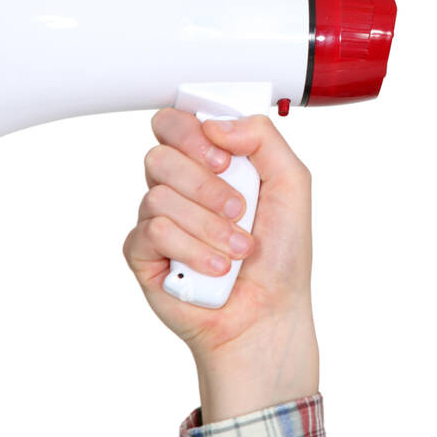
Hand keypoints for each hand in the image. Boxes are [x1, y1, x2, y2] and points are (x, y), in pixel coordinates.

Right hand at [124, 108, 318, 413]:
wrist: (269, 313)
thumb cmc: (281, 254)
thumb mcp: (292, 184)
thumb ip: (263, 139)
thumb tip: (215, 124)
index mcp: (210, 164)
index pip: (176, 123)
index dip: (191, 132)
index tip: (224, 158)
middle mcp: (179, 188)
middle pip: (160, 154)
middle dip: (204, 183)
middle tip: (238, 207)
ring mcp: (158, 220)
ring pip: (158, 195)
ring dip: (209, 225)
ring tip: (237, 249)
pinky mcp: (144, 255)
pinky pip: (152, 233)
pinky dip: (191, 250)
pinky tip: (215, 268)